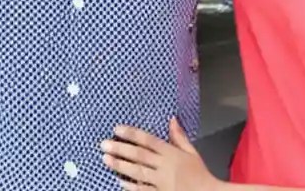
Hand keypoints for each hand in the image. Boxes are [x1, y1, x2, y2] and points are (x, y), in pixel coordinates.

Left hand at [102, 118, 221, 190]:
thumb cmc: (200, 174)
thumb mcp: (192, 153)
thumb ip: (179, 137)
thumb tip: (172, 120)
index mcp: (172, 154)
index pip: (149, 140)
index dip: (132, 134)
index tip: (117, 129)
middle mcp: (165, 166)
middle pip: (140, 155)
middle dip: (120, 149)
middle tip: (104, 144)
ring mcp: (162, 182)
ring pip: (138, 172)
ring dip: (120, 165)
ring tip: (105, 159)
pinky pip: (143, 190)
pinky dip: (131, 186)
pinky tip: (119, 180)